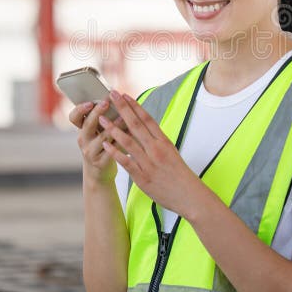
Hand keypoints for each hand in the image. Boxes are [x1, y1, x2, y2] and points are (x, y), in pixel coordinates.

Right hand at [69, 99, 123, 184]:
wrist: (99, 173)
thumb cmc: (102, 146)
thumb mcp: (97, 132)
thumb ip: (104, 118)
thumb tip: (118, 98)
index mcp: (82, 129)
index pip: (74, 117)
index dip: (79, 109)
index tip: (89, 102)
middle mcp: (83, 140)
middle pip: (88, 125)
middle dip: (97, 112)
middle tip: (106, 102)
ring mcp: (90, 152)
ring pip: (102, 137)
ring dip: (113, 126)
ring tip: (123, 117)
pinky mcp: (101, 162)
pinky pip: (112, 151)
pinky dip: (121, 142)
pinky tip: (130, 135)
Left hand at [99, 91, 207, 215]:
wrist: (189, 196)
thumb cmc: (180, 175)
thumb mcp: (171, 152)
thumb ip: (158, 142)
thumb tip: (146, 131)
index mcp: (164, 142)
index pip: (147, 119)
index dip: (135, 106)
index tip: (125, 95)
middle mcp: (156, 149)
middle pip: (136, 124)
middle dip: (122, 108)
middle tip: (112, 95)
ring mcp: (149, 163)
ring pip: (128, 141)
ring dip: (113, 128)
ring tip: (101, 119)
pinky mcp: (143, 177)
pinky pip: (126, 162)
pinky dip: (115, 152)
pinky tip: (105, 144)